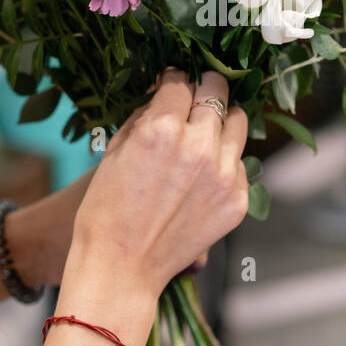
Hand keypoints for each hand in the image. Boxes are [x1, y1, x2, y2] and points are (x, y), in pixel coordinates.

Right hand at [67, 69, 248, 299]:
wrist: (121, 266)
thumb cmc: (107, 208)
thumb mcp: (115, 150)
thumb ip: (144, 115)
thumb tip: (163, 91)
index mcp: (163, 130)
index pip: (181, 82)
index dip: (174, 78)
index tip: (172, 82)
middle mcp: (199, 147)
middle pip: (216, 93)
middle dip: (204, 88)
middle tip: (195, 95)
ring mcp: (223, 174)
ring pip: (237, 122)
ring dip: (221, 120)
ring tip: (205, 130)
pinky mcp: (237, 199)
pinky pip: (239, 163)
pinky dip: (224, 160)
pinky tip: (203, 173)